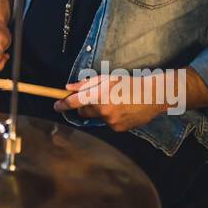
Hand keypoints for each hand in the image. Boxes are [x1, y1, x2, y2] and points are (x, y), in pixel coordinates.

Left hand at [53, 74, 168, 130]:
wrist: (151, 96)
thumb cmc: (129, 83)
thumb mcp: (106, 78)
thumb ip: (85, 84)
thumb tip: (68, 88)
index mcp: (99, 95)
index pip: (74, 102)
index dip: (62, 104)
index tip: (56, 105)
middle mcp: (103, 111)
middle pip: (83, 112)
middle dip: (84, 105)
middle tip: (93, 97)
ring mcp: (110, 122)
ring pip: (96, 117)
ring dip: (98, 111)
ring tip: (114, 102)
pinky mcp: (118, 129)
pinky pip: (106, 123)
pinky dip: (109, 117)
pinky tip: (120, 110)